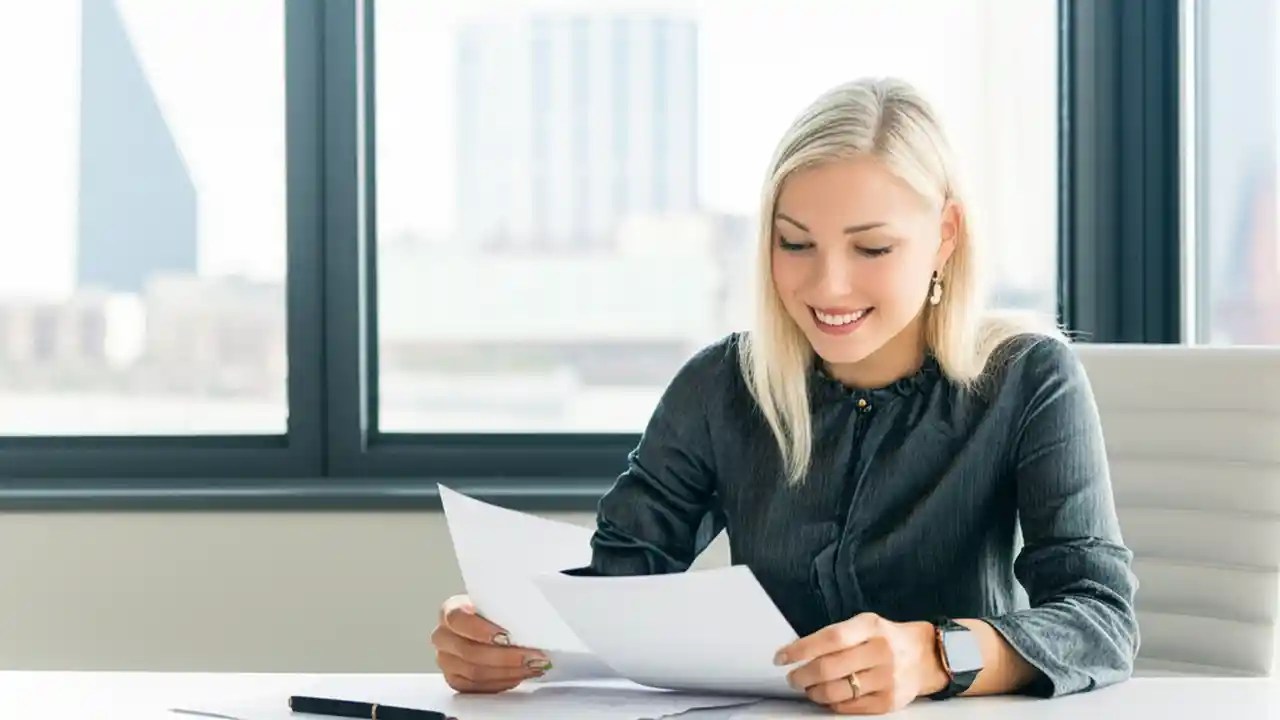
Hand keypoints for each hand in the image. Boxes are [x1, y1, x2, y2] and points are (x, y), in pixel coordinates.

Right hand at [432, 594, 551, 692]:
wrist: (487, 627)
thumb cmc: (494, 613)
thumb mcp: (498, 603)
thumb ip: (506, 610)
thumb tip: (531, 620)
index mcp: (450, 611)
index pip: (458, 619)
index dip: (481, 630)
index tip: (507, 636)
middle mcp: (443, 637)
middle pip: (469, 652)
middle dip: (506, 657)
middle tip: (532, 657)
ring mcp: (446, 661)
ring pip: (475, 672)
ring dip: (508, 672)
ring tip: (532, 667)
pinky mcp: (455, 680)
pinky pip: (477, 688)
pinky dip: (501, 683)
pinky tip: (518, 675)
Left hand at [773, 613, 948, 714]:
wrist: (927, 657)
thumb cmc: (886, 638)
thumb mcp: (866, 625)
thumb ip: (836, 636)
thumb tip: (797, 651)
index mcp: (871, 627)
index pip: (829, 638)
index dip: (800, 649)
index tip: (781, 657)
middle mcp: (880, 652)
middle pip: (828, 669)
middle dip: (801, 676)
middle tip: (792, 677)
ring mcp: (886, 679)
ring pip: (836, 692)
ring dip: (813, 693)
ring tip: (809, 688)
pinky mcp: (889, 702)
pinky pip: (849, 707)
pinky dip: (832, 704)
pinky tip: (829, 697)